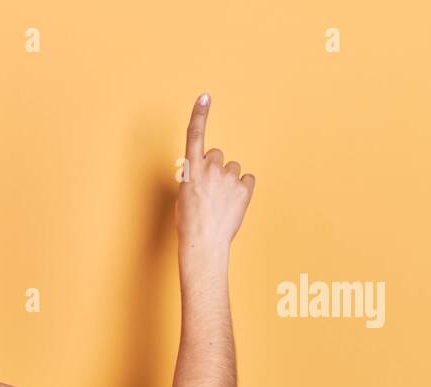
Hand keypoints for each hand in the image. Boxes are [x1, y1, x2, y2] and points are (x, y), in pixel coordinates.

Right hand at [176, 94, 253, 258]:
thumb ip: (194, 178)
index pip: (194, 135)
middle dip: (215, 168)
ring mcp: (229, 177)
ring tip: (221, 202)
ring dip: (229, 181)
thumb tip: (205, 174)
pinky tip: (233, 203)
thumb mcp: (184, 196)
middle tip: (210, 191)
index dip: (199, 114)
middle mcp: (210, 168)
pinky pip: (247, 180)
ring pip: (233, 169)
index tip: (205, 97)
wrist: (203, 244)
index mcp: (190, 170)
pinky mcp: (244, 188)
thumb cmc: (190, 224)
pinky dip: (242, 189)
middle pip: (218, 155)